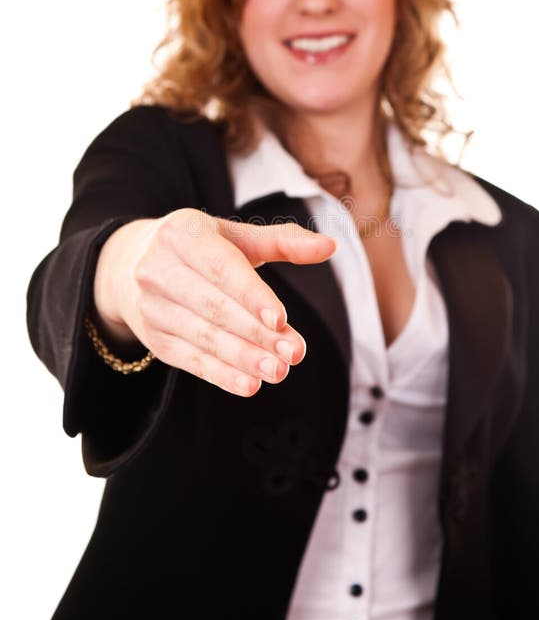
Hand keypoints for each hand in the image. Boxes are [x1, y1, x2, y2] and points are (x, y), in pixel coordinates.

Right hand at [93, 208, 336, 396]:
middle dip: (256, 334)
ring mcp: (151, 307)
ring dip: (243, 358)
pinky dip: (221, 375)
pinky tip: (249, 384)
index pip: (220, 268)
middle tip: (294, 353)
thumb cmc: (197, 247)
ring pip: (203, 337)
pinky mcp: (154, 338)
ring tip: (279, 371)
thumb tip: (329, 246)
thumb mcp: (232, 235)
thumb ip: (282, 241)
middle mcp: (158, 269)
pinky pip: (190, 360)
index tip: (281, 319)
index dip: (251, 295)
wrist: (127, 265)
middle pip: (214, 307)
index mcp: (181, 234)